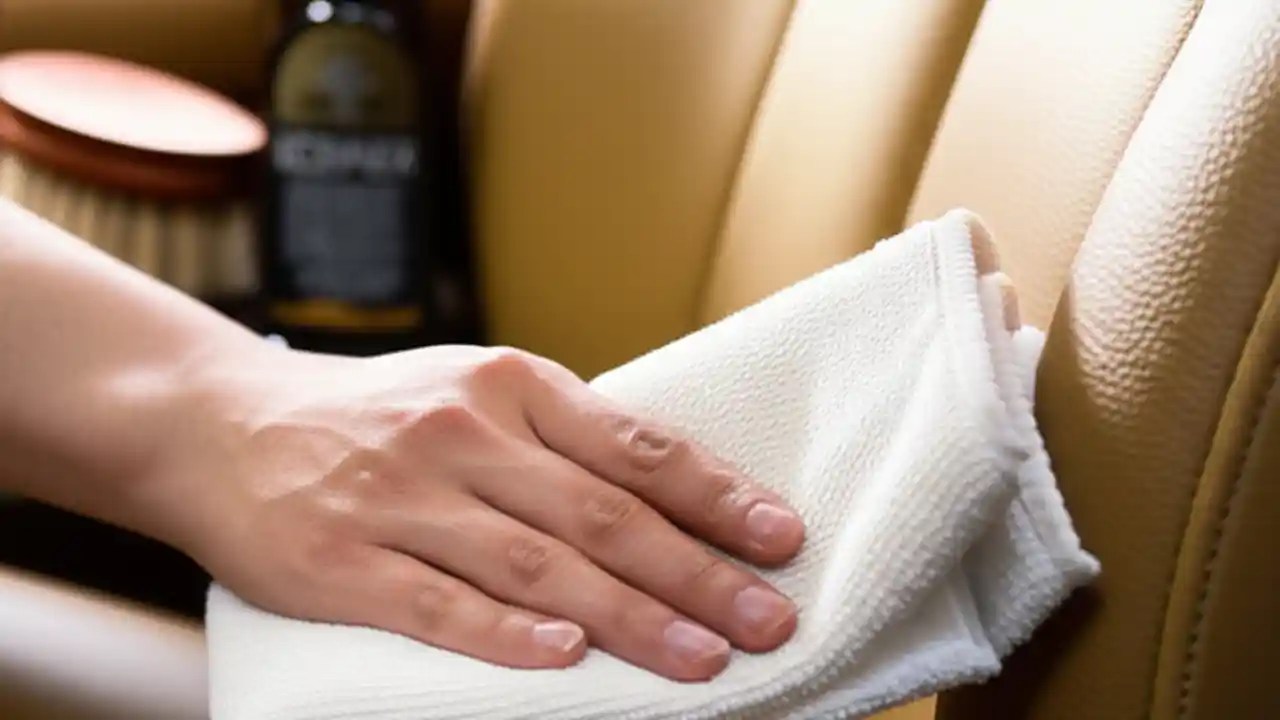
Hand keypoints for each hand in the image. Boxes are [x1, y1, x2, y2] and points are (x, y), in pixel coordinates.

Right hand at [152, 344, 804, 680]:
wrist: (224, 421)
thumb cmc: (378, 414)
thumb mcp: (473, 392)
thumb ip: (560, 437)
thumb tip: (673, 492)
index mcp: (509, 385)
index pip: (633, 444)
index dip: (714, 493)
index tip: (780, 536)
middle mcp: (461, 433)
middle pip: (600, 511)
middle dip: (695, 571)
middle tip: (767, 618)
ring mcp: (399, 497)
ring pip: (533, 564)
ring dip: (626, 616)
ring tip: (700, 657)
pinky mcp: (339, 560)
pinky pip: (434, 603)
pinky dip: (503, 635)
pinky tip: (565, 660)